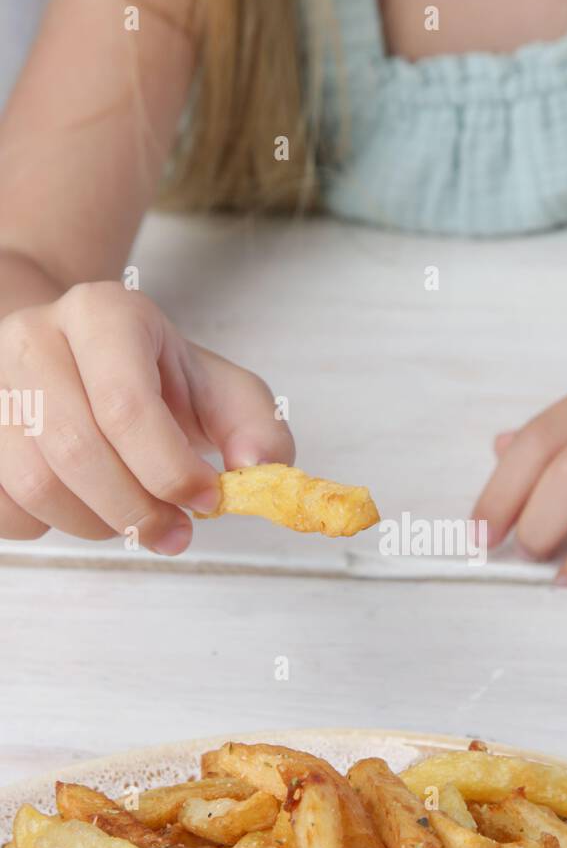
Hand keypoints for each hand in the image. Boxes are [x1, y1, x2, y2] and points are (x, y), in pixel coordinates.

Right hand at [0, 282, 293, 552]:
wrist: (77, 358)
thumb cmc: (156, 380)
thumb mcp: (221, 391)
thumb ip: (258, 429)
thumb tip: (259, 468)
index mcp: (103, 314)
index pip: (125, 404)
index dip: (169, 469)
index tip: (206, 501)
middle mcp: (33, 336)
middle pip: (74, 449)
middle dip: (135, 509)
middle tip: (174, 534)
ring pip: (32, 483)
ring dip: (95, 523)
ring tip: (133, 519)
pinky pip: (2, 506)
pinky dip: (48, 526)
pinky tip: (82, 508)